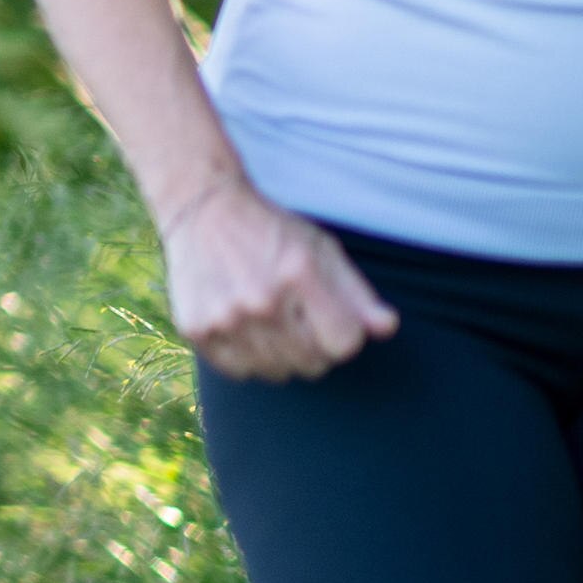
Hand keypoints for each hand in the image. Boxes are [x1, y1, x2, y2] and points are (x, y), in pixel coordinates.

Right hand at [159, 175, 396, 381]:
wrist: (202, 210)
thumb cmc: (272, 231)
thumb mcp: (322, 249)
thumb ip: (357, 293)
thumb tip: (386, 328)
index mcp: (299, 274)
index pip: (344, 343)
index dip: (344, 333)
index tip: (331, 317)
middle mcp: (261, 300)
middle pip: (313, 363)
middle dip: (316, 346)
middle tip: (300, 318)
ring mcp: (225, 317)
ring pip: (277, 372)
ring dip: (283, 354)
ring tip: (272, 322)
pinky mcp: (196, 329)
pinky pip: (240, 371)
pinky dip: (248, 358)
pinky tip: (245, 329)